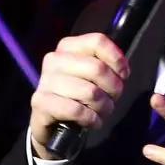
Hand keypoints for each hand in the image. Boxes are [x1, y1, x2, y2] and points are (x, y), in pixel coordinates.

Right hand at [30, 33, 129, 159]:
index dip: (116, 59)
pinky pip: (77, 110)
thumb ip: (107, 67)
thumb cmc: (77, 97)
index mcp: (67, 47)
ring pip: (90, 92)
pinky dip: (91, 119)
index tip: (123, 75)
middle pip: (98, 68)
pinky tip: (91, 121)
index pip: (97, 42)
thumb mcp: (92, 78)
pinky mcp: (41, 102)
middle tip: (112, 100)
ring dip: (103, 107)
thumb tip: (122, 69)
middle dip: (113, 89)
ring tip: (101, 112)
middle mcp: (54, 60)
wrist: (50, 123)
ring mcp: (45, 81)